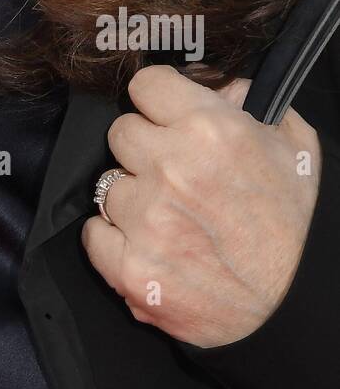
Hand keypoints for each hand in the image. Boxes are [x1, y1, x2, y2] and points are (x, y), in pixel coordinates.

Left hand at [81, 64, 322, 348]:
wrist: (293, 306)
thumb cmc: (294, 224)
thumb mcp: (292, 145)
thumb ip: (248, 99)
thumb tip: (211, 81)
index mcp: (210, 130)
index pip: (145, 84)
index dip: (157, 100)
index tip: (163, 115)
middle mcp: (172, 169)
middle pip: (120, 131)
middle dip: (144, 147)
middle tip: (172, 171)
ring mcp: (147, 220)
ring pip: (108, 183)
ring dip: (133, 195)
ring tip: (171, 215)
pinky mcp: (130, 267)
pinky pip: (93, 232)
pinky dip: (113, 238)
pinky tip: (148, 242)